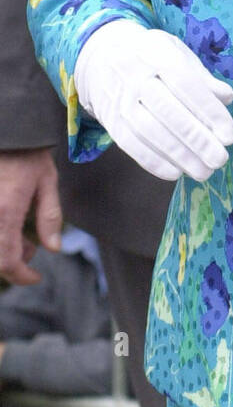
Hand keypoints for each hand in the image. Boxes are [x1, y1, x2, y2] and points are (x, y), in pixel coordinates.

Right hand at [0, 148, 62, 284]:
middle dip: (12, 264)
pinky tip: (10, 224)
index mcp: (6, 213)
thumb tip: (54, 248)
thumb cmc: (27, 152)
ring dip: (4, 250)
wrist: (7, 129)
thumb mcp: (47, 181)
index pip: (8, 261)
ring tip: (22, 239)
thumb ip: (49, 217)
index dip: (22, 275)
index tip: (35, 277)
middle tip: (32, 253)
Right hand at [74, 20, 232, 182]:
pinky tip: (176, 172)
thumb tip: (227, 98)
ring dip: (179, 156)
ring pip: (151, 132)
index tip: (228, 136)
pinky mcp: (111, 121)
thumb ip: (202, 76)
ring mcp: (121, 100)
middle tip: (220, 159)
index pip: (186, 85)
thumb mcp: (177, 52)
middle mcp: (137, 77)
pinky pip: (132, 146)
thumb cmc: (151, 56)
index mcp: (159, 55)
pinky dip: (154, 162)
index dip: (209, 111)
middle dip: (197, 140)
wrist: (100, 57)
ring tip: (204, 172)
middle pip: (169, 112)